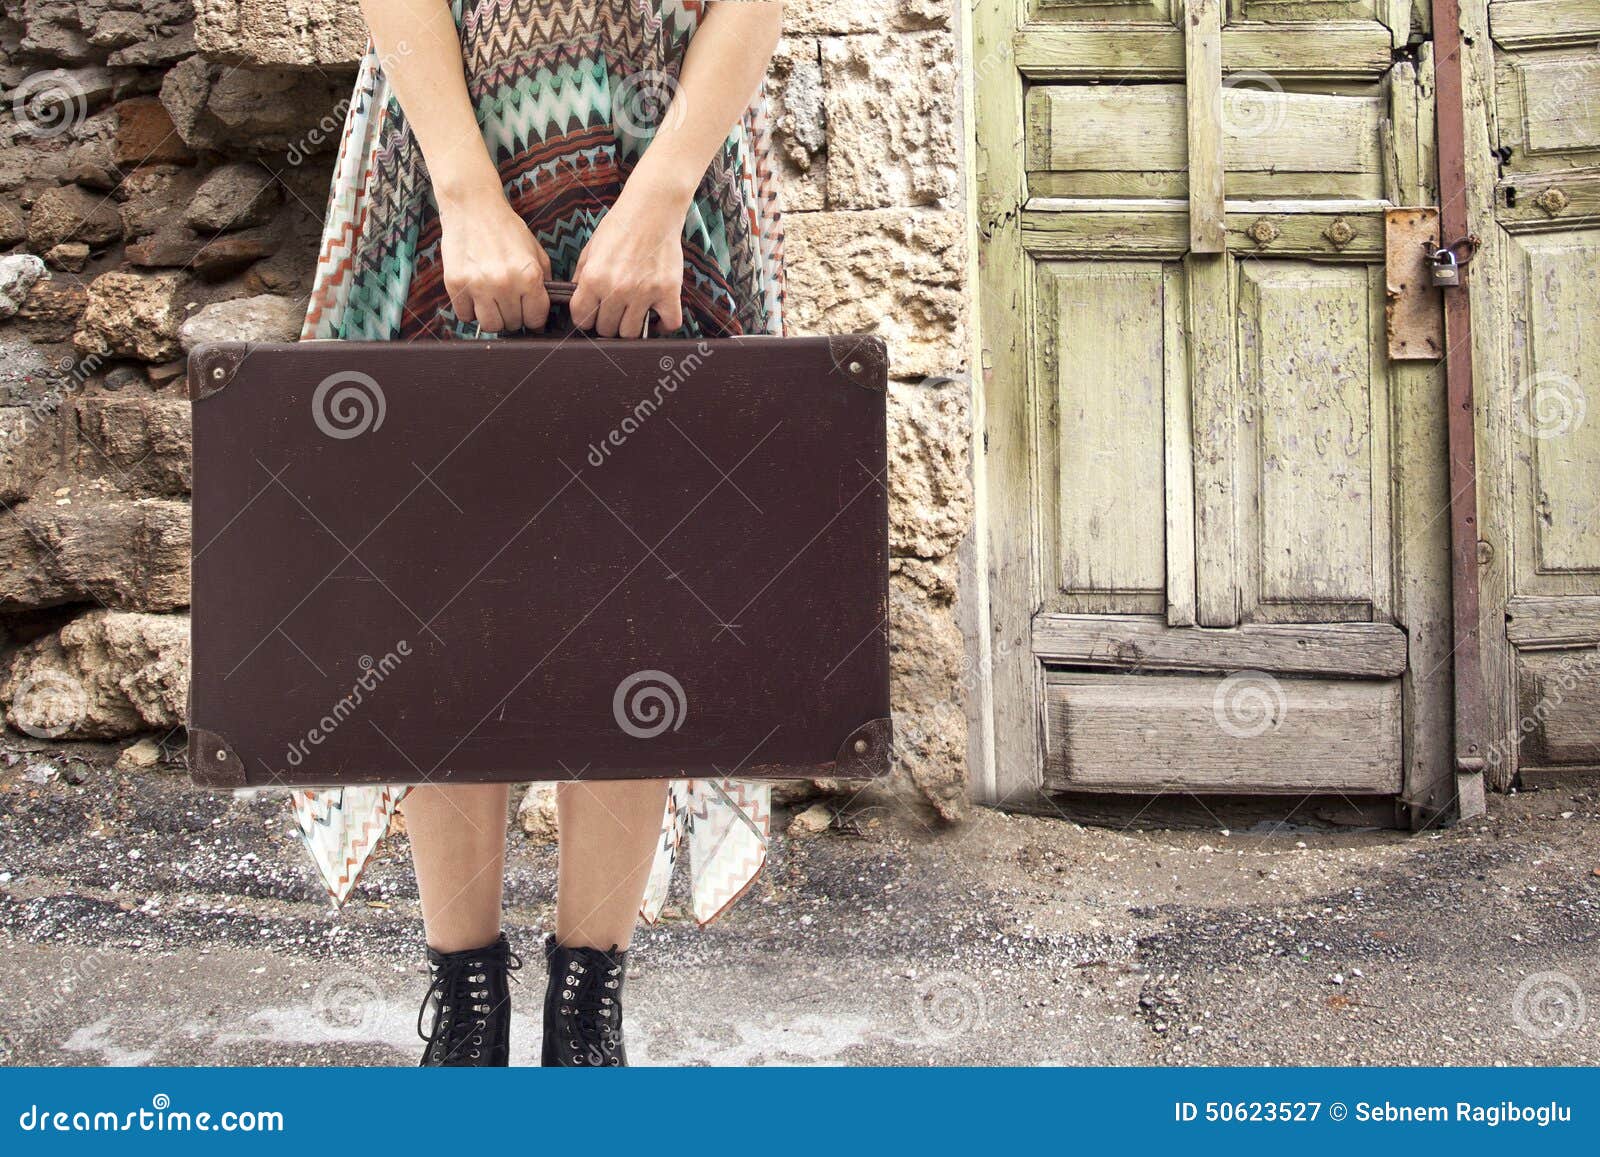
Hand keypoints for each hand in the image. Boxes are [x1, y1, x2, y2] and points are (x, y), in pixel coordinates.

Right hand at [437, 188, 552, 332]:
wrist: (472, 206)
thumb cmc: (505, 229)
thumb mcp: (535, 252)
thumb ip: (544, 282)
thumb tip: (544, 312)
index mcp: (528, 276)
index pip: (535, 319)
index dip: (533, 318)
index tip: (528, 312)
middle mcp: (504, 283)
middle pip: (512, 325)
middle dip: (513, 315)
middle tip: (507, 301)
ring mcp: (478, 285)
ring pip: (490, 326)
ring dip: (492, 317)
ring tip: (491, 301)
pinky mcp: (455, 284)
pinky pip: (465, 316)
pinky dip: (470, 310)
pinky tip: (474, 294)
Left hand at [569, 184, 686, 337]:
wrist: (653, 208)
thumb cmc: (621, 225)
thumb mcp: (591, 249)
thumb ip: (581, 277)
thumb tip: (578, 302)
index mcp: (594, 278)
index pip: (582, 320)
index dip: (585, 318)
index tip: (593, 314)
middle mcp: (617, 289)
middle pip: (607, 330)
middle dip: (608, 322)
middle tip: (614, 310)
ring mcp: (644, 293)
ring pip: (632, 333)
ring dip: (631, 325)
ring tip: (633, 312)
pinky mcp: (669, 292)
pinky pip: (669, 324)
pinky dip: (663, 325)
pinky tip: (657, 316)